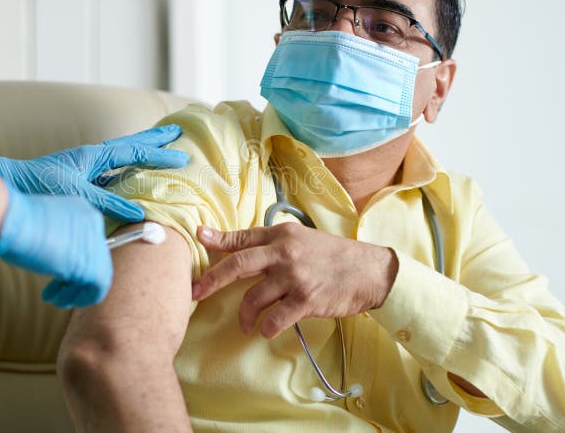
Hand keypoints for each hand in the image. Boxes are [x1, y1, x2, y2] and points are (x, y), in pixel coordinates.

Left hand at [0, 125, 188, 221]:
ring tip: (156, 152)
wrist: (5, 189)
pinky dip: (123, 175)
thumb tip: (139, 213)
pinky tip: (127, 182)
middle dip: (153, 141)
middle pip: (129, 146)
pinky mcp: (75, 182)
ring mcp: (82, 169)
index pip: (133, 151)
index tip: (182, 154)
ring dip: (139, 155)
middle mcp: (89, 158)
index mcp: (92, 156)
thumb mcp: (77, 194)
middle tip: (175, 132)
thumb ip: (108, 202)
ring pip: (119, 159)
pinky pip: (108, 175)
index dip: (159, 154)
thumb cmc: (37, 188)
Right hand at [0, 185, 112, 307]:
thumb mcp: (41, 226)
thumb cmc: (14, 222)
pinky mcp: (93, 265)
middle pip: (93, 257)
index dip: (72, 260)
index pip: (86, 241)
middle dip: (74, 278)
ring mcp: (95, 244)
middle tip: (56, 290)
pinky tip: (61, 301)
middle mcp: (93, 223)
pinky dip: (83, 298)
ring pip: (97, 273)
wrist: (11, 221)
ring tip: (57, 300)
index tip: (58, 272)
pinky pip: (98, 287)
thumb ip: (56, 238)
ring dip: (76, 290)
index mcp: (81, 209)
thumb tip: (58, 258)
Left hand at [191, 223, 398, 337]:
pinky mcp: (306, 299)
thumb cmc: (333, 256)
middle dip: (212, 279)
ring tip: (245, 324)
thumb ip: (274, 243)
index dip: (218, 238)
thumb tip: (244, 248)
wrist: (369, 271)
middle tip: (195, 292)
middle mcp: (285, 252)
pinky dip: (267, 327)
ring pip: (254, 297)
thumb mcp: (302, 239)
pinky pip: (275, 318)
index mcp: (282, 234)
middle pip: (238, 264)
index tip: (198, 236)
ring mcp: (294, 276)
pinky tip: (266, 330)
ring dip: (244, 315)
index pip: (243, 237)